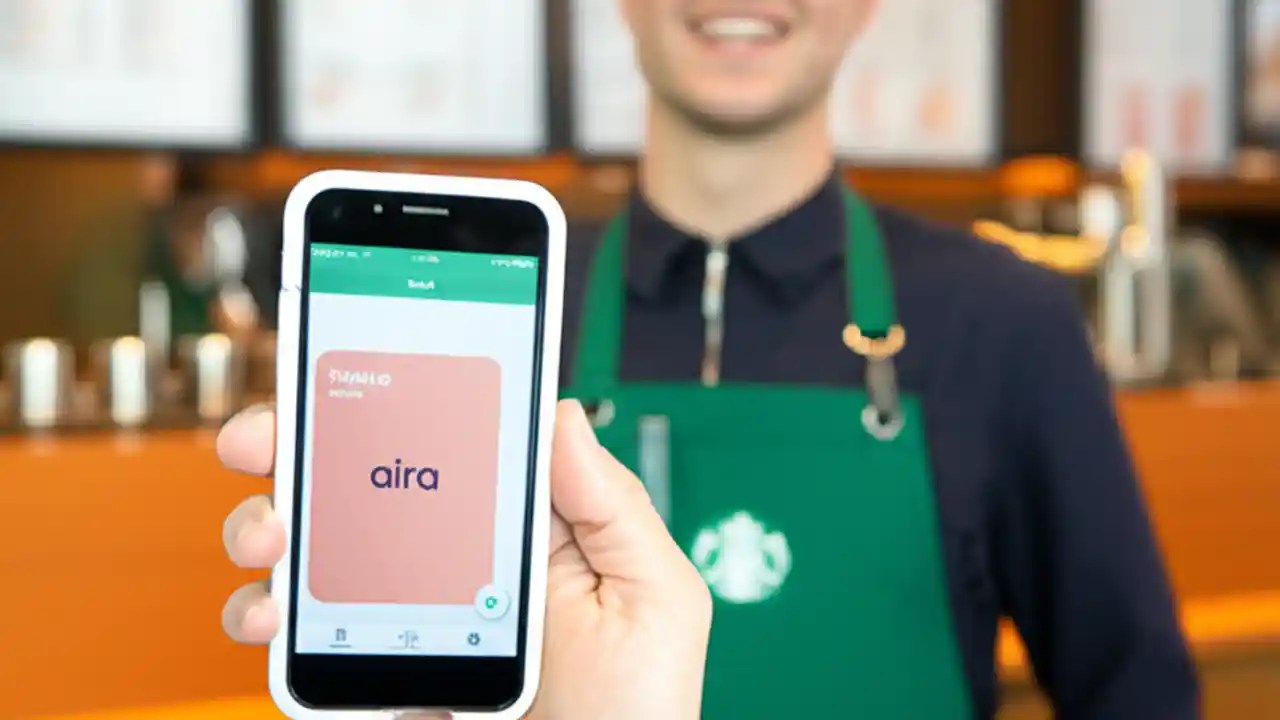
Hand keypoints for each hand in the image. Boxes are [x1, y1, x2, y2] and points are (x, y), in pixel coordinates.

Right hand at [219, 400, 710, 719]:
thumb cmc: (635, 709)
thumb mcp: (653, 599)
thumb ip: (613, 505)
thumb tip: (560, 410)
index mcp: (518, 522)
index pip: (449, 437)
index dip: (392, 395)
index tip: (343, 366)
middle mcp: (450, 553)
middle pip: (360, 477)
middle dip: (297, 444)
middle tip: (262, 440)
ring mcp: (399, 607)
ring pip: (311, 543)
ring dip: (265, 522)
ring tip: (268, 538)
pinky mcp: (364, 664)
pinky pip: (297, 628)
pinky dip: (261, 609)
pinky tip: (270, 612)